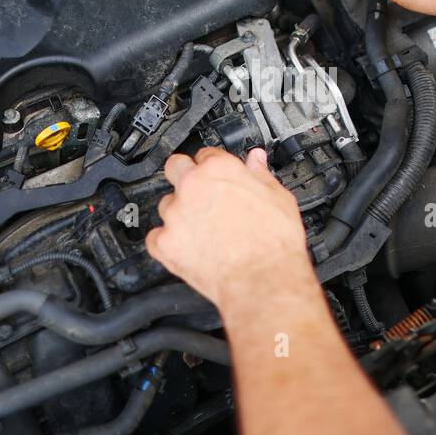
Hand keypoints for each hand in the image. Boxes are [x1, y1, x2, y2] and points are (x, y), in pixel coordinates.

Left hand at [146, 147, 320, 315]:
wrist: (262, 280)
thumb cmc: (273, 243)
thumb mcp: (279, 197)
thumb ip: (260, 174)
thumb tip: (255, 160)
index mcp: (219, 169)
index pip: (206, 154)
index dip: (213, 166)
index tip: (218, 177)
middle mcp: (192, 187)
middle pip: (175, 167)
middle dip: (185, 176)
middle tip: (201, 194)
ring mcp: (175, 215)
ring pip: (166, 205)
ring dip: (179, 213)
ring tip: (202, 230)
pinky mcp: (165, 243)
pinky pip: (156, 237)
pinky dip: (168, 243)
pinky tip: (188, 248)